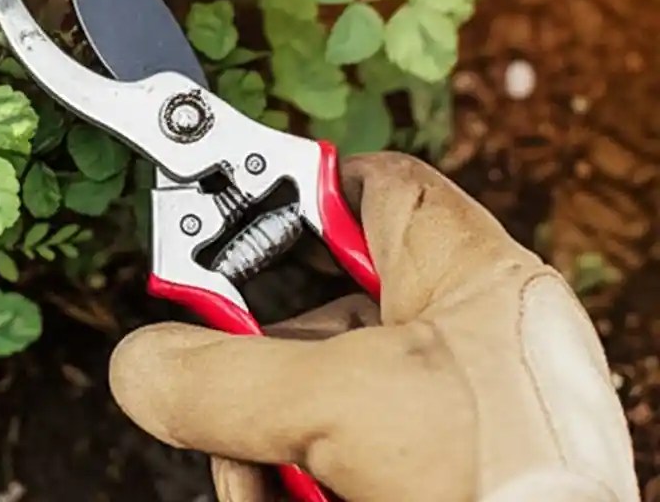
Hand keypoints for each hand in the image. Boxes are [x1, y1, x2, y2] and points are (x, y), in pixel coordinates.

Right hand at [109, 153, 637, 501]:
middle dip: (246, 367)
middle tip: (213, 391)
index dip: (293, 193)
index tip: (225, 210)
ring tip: (263, 484)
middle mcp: (455, 346)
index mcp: (472, 282)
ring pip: (304, 405)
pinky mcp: (414, 480)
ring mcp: (436, 423)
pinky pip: (321, 463)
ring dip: (256, 445)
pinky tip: (285, 500)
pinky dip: (285, 485)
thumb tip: (143, 365)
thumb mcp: (346, 408)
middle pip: (308, 317)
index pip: (373, 190)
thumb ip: (226, 377)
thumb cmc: (517, 492)